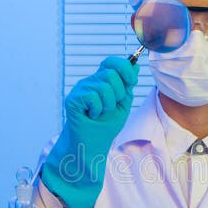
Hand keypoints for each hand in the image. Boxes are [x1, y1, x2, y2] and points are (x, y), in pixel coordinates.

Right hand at [41, 56, 138, 207]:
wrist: (92, 144)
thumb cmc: (105, 126)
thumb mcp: (122, 104)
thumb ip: (127, 86)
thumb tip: (134, 66)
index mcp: (102, 81)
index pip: (112, 62)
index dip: (125, 68)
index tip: (132, 81)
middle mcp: (90, 81)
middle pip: (111, 73)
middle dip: (118, 93)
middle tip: (110, 107)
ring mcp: (80, 89)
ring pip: (104, 86)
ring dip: (108, 105)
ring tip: (100, 114)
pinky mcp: (73, 99)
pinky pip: (93, 96)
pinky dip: (97, 110)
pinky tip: (91, 116)